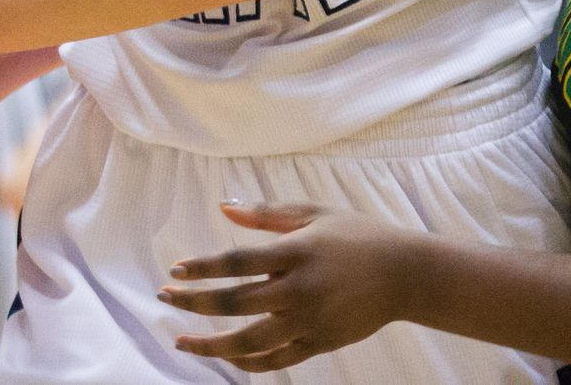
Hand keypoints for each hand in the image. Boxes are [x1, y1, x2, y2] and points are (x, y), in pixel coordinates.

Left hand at [160, 202, 411, 371]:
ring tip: (183, 340)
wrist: (404, 273)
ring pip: (249, 341)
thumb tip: (224, 208)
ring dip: (210, 343)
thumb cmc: (356, 235)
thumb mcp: (314, 213)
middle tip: (166, 297)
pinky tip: (226, 356)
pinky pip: (274, 360)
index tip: (175, 270)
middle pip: (235, 302)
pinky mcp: (318, 343)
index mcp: (298, 251)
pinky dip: (246, 362)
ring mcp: (309, 321)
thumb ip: (267, 214)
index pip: (238, 261)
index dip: (203, 267)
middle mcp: (299, 289)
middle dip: (194, 301)